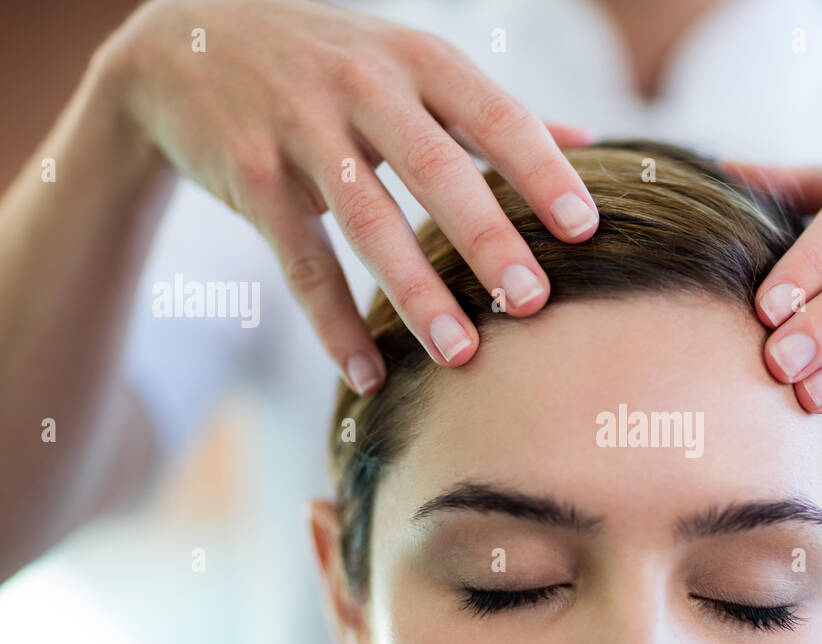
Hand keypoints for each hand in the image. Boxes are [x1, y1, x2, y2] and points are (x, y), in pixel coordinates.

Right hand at [105, 0, 599, 391]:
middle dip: (487, 239)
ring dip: (415, 294)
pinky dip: (333, 324)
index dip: (542, 172)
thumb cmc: (330, 62)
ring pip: (367, 223)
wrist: (183, 46)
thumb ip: (492, 109)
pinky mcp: (252, 177)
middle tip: (532, 302)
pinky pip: (301, 262)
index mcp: (417, 60)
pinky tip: (368, 373)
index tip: (586, 229)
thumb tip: (591, 143)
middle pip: (435, 170)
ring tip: (461, 356)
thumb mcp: (409, 64)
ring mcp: (299, 130)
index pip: (495, 115)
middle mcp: (361, 86)